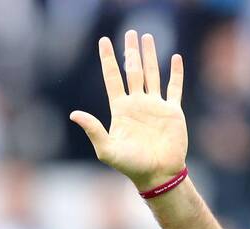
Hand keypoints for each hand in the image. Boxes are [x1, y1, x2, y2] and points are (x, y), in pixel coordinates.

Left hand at [71, 31, 187, 190]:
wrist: (157, 174)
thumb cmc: (131, 165)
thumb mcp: (107, 149)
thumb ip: (93, 130)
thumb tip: (73, 114)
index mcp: (121, 110)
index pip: (112, 78)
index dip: (108, 59)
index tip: (104, 41)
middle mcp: (137, 104)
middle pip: (132, 71)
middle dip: (130, 52)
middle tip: (130, 33)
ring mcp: (155, 106)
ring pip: (152, 74)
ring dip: (150, 56)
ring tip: (147, 37)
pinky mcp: (172, 111)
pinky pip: (174, 88)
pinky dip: (176, 73)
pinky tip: (175, 58)